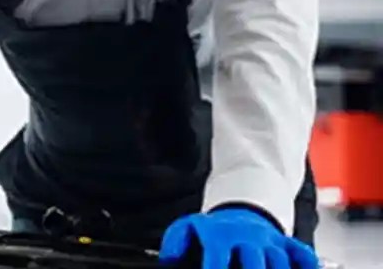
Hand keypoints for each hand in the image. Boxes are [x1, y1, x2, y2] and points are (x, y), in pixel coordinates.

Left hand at [159, 208, 318, 268]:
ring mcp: (271, 242)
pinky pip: (304, 255)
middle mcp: (249, 239)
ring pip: (280, 263)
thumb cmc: (214, 230)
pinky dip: (306, 266)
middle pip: (255, 262)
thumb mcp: (188, 228)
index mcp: (221, 236)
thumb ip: (174, 243)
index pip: (217, 260)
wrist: (241, 212)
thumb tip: (169, 260)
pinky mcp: (289, 245)